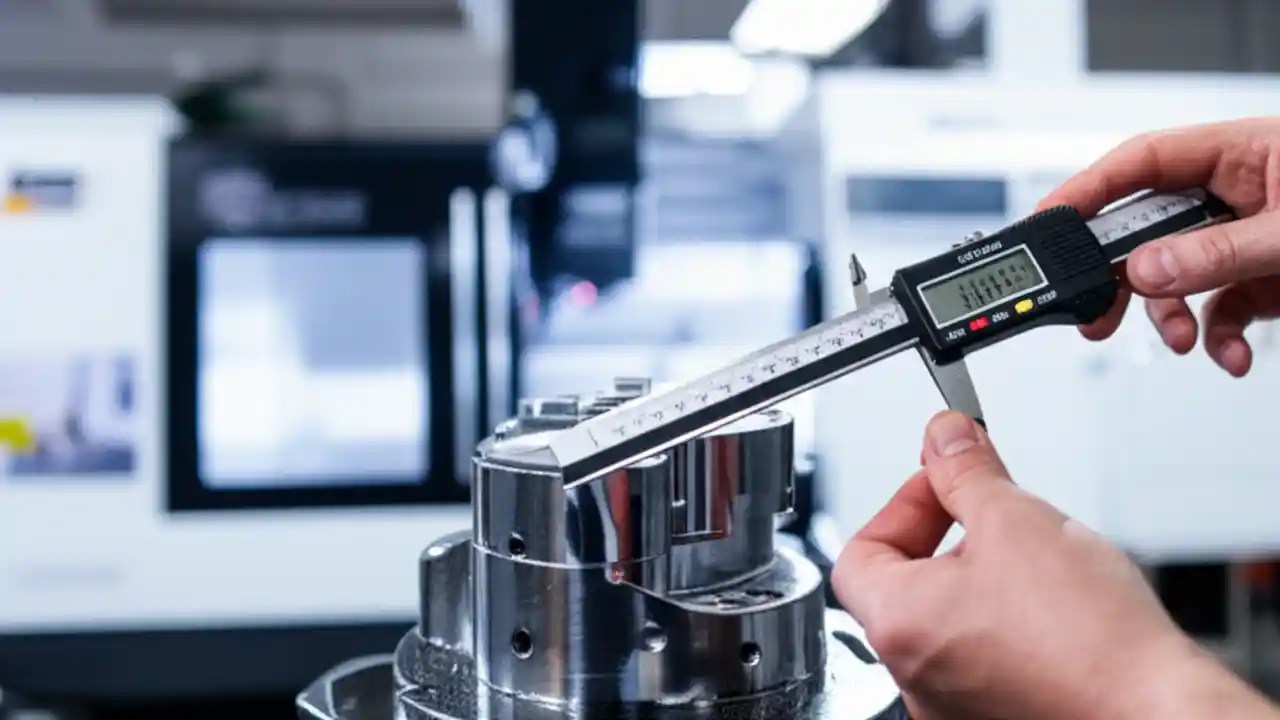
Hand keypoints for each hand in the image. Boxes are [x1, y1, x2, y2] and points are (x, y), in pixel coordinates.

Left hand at [832, 412, 1276, 719]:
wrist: (1157, 714)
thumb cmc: (1090, 642)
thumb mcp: (1017, 519)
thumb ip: (966, 470)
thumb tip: (944, 438)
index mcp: (898, 624)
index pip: (860, 549)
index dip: (904, 504)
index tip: (945, 481)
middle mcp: (914, 673)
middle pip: (904, 584)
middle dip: (949, 536)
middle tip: (996, 513)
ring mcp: (953, 703)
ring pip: (949, 620)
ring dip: (982, 579)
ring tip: (1036, 563)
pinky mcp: (998, 713)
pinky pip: (984, 656)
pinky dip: (1008, 624)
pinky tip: (1055, 612)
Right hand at [1038, 117, 1279, 376]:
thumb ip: (1222, 251)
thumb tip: (1148, 269)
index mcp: (1241, 152)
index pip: (1144, 162)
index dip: (1090, 188)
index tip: (1049, 222)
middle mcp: (1237, 192)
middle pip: (1146, 228)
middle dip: (1119, 274)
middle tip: (1091, 305)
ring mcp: (1245, 237)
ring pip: (1175, 276)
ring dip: (1169, 315)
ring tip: (1180, 339)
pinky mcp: (1261, 278)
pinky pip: (1219, 309)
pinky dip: (1217, 338)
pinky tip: (1229, 353)